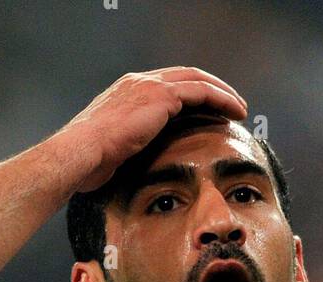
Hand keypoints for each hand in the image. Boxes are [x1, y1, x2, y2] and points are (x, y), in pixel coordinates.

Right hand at [57, 67, 247, 193]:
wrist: (82, 152)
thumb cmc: (90, 162)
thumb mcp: (111, 150)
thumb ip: (128, 146)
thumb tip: (134, 164)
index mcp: (128, 92)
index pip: (168, 85)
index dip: (191, 94)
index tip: (206, 109)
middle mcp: (140, 82)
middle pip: (186, 76)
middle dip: (212, 88)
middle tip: (231, 104)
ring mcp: (150, 86)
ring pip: (198, 80)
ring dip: (223, 93)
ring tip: (240, 109)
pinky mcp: (161, 97)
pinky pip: (201, 92)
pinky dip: (221, 99)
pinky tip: (235, 111)